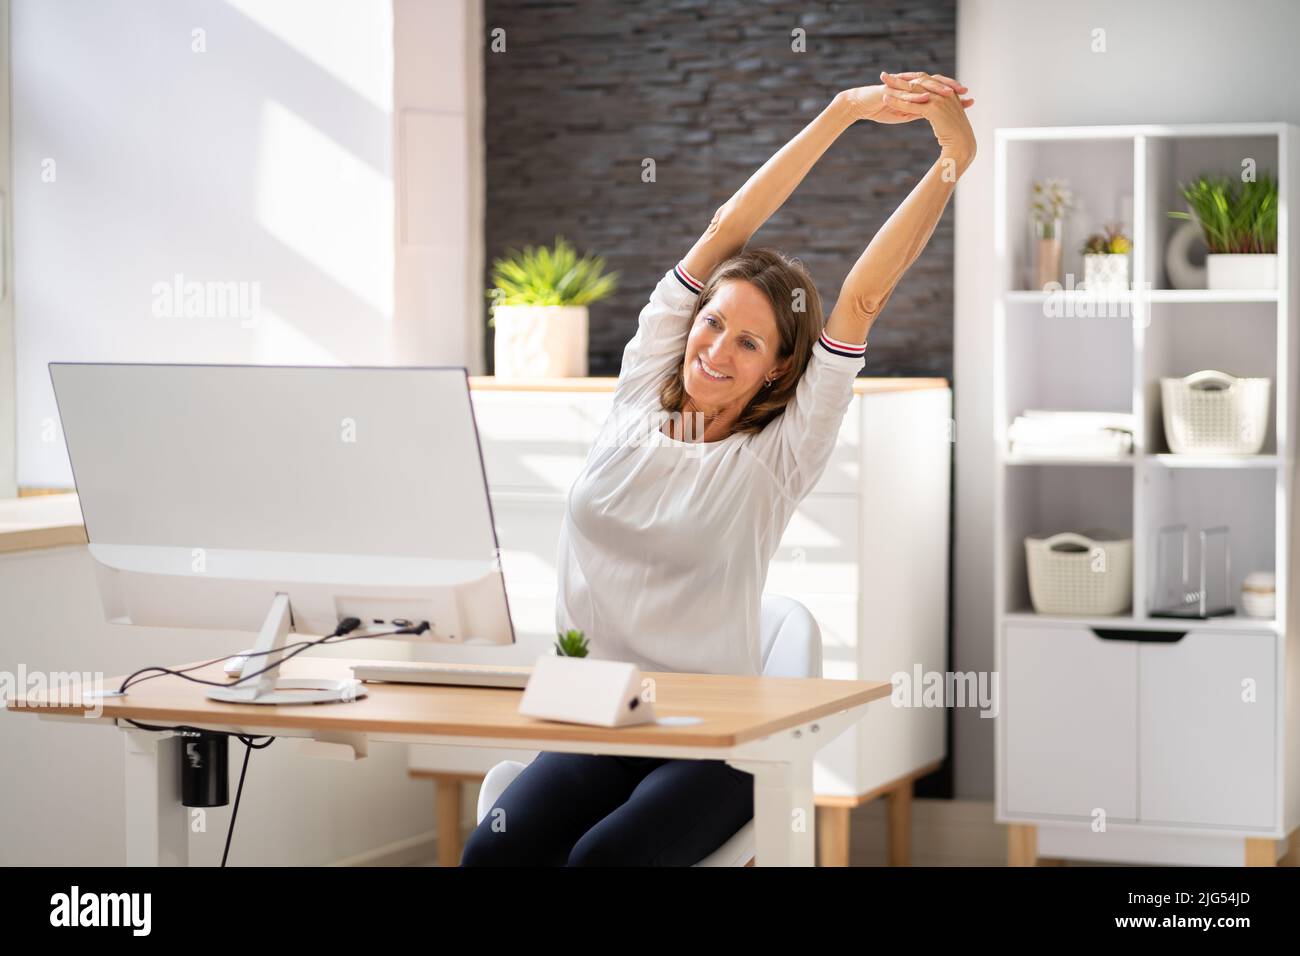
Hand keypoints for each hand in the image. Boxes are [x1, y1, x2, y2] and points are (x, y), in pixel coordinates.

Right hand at [839, 70, 970, 124]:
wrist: (860, 105)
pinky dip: (916, 96)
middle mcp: (910, 84)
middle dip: (950, 86)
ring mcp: (900, 85)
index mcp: (915, 90)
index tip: (967, 100)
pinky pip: (904, 93)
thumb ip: (919, 111)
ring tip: (950, 94)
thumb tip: (933, 116)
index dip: (953, 93)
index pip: (937, 88)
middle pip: (934, 82)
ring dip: (937, 88)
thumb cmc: (880, 109)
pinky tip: (926, 99)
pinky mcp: (889, 90)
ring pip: (922, 84)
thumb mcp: (904, 113)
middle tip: (965, 92)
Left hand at [879, 70, 976, 167]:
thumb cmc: (954, 135)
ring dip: (896, 86)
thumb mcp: (946, 118)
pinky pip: (912, 104)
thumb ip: (939, 110)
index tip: (896, 77)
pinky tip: (886, 99)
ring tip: (882, 82)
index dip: (910, 77)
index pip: (926, 80)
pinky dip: (898, 101)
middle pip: (918, 81)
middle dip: (900, 78)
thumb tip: (930, 110)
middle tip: (883, 75)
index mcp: (947, 92)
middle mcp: (943, 92)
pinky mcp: (934, 109)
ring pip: (914, 91)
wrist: (962, 145)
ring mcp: (939, 99)